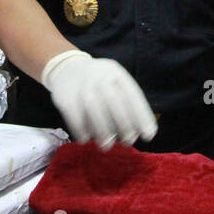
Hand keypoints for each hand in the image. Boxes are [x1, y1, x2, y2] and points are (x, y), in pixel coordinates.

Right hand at [40, 50, 156, 147]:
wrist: (66, 67)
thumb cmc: (99, 82)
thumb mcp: (115, 82)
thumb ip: (128, 102)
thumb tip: (144, 132)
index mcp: (116, 72)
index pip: (132, 95)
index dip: (142, 116)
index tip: (148, 135)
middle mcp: (99, 75)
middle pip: (114, 101)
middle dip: (124, 125)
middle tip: (128, 142)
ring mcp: (80, 84)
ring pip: (93, 108)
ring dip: (102, 130)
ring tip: (107, 145)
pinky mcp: (64, 95)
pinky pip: (74, 115)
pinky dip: (81, 129)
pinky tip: (86, 139)